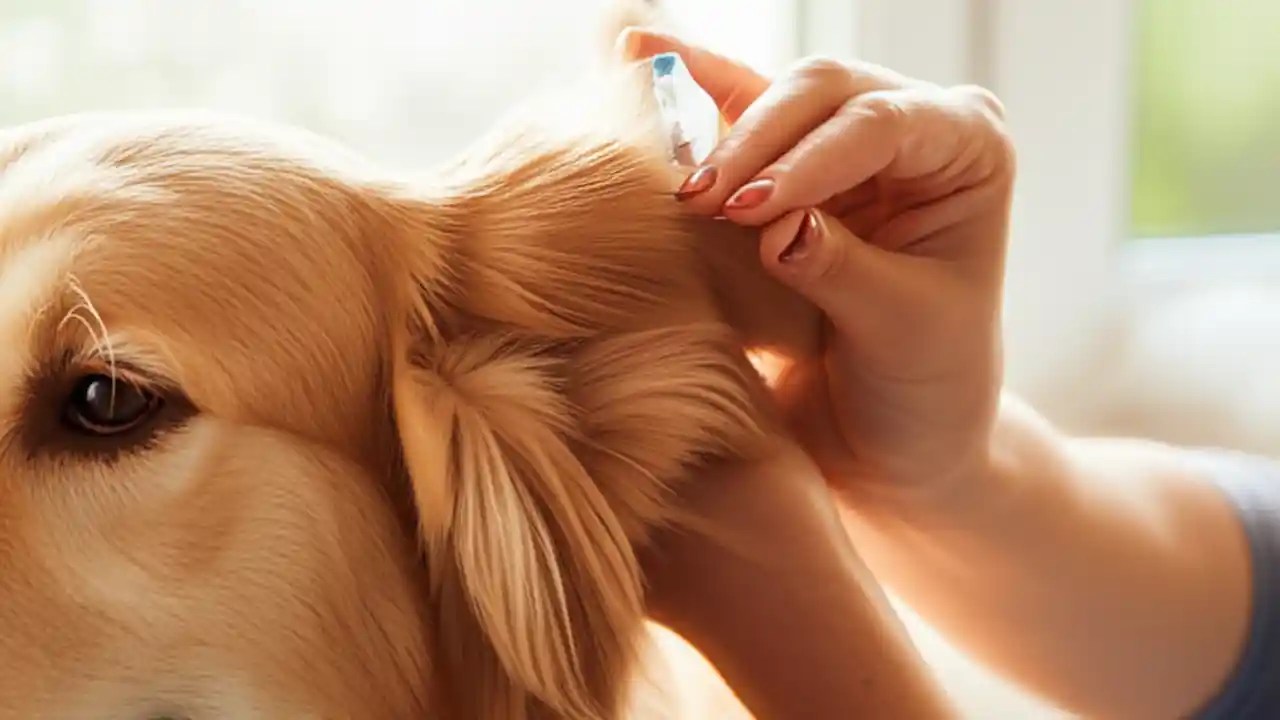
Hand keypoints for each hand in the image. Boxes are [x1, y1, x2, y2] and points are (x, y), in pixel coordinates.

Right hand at [622, 29, 1015, 510]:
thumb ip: (838, 269)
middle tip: (697, 203)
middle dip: (753, 141)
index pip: (879, 124)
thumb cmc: (923, 383)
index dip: (809, 159)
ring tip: (666, 170)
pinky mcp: (783, 163)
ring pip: (768, 97)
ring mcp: (841, 138)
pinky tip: (637, 54)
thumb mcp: (898, 331)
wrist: (889, 434)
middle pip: (821, 92)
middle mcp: (908, 126)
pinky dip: (688, 91)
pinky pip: (730, 113)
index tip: (749, 210)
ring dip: (712, 127)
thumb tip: (775, 227)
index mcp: (966, 149)